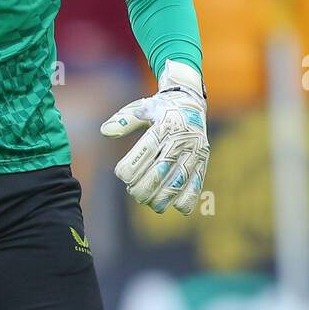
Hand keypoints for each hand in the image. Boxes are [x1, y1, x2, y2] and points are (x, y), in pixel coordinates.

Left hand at [100, 60, 208, 214]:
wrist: (191, 102)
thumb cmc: (160, 108)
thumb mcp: (141, 107)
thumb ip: (124, 120)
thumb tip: (105, 131)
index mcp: (166, 124)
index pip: (147, 148)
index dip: (132, 165)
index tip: (121, 174)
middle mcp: (183, 138)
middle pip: (163, 168)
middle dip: (146, 186)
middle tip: (133, 193)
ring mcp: (195, 150)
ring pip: (180, 179)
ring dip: (164, 196)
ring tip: (151, 204)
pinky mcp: (203, 160)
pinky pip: (198, 182)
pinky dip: (188, 197)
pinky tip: (176, 207)